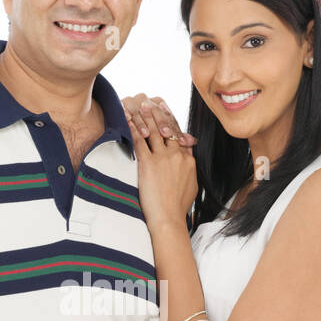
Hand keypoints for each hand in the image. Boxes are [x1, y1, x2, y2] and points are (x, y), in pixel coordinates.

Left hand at [124, 98, 197, 231]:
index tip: (168, 113)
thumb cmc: (178, 207)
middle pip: (169, 129)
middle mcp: (177, 156)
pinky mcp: (148, 164)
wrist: (169, 218)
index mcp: (188, 160)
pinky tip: (129, 120)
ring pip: (155, 131)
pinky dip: (134, 129)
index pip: (181, 136)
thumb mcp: (191, 186)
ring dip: (147, 116)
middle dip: (160, 114)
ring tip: (141, 104)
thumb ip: (189, 171)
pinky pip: (140, 141)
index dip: (173, 123)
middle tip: (153, 102)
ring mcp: (163, 159)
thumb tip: (188, 165)